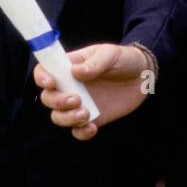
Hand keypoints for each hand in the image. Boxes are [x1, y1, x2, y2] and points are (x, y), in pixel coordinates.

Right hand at [34, 43, 148, 140]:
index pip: (44, 71)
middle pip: (48, 98)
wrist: (144, 77)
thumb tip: (75, 72)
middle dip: (57, 102)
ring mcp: (80, 103)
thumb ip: (94, 63)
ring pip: (58, 116)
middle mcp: (70, 86)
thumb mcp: (111, 54)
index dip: (42, 77)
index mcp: (69, 67)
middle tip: (76, 99)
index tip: (51, 83)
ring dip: (67, 118)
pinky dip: (81, 132)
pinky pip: (78, 130)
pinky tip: (93, 127)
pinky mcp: (92, 118)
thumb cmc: (124, 59)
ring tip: (86, 113)